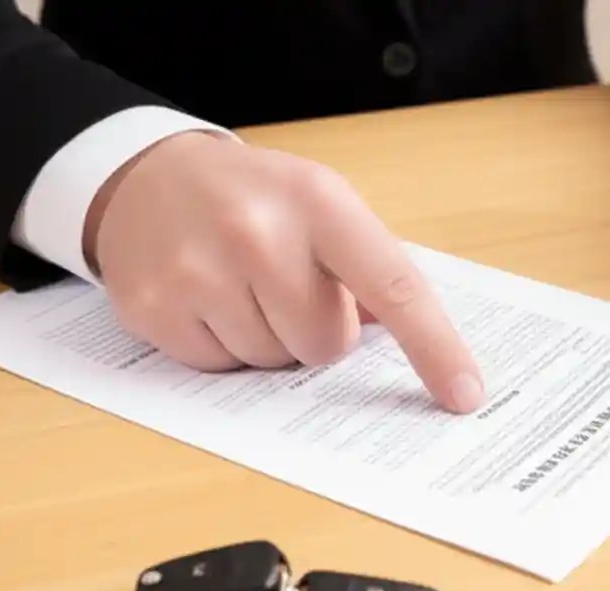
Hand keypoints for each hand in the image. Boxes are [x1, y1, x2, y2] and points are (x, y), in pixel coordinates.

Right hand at [83, 131, 485, 412]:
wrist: (146, 177)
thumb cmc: (254, 199)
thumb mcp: (320, 206)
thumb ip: (370, 269)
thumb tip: (416, 346)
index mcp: (319, 202)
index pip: (393, 286)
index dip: (434, 347)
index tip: (464, 395)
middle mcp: (258, 232)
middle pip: (326, 345)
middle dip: (315, 330)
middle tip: (284, 286)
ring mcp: (199, 270)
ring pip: (273, 363)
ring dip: (266, 340)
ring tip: (239, 287)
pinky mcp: (155, 308)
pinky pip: (219, 370)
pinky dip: (220, 348)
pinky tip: (205, 301)